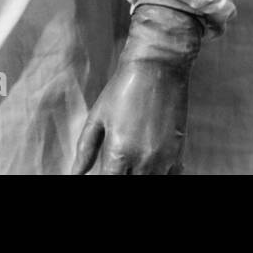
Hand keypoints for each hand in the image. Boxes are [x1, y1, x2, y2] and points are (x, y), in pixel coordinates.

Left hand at [70, 3, 203, 174]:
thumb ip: (85, 149)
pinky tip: (148, 165)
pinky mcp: (178, 155)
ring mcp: (164, 160)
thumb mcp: (98, 116)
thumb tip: (74, 173)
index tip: (103, 171)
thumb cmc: (122, 89)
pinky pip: (170, 178)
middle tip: (117, 164)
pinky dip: (158, 175)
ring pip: (149, 182)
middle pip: (130, 184)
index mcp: (119, 152)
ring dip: (138, 175)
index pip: (108, 182)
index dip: (102, 180)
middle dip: (121, 175)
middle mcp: (143, 160)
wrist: (156, 68)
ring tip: (129, 161)